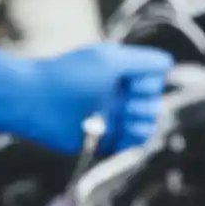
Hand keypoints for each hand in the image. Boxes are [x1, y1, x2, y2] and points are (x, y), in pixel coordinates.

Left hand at [0, 43, 173, 154]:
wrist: (36, 102)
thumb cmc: (70, 76)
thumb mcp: (109, 59)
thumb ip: (143, 60)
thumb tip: (168, 64)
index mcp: (120, 74)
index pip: (155, 79)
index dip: (147, 82)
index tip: (128, 80)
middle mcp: (117, 95)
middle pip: (153, 105)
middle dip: (143, 105)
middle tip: (122, 103)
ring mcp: (111, 118)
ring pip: (146, 126)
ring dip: (139, 124)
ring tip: (121, 121)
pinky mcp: (104, 141)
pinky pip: (131, 146)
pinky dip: (129, 141)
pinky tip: (117, 135)